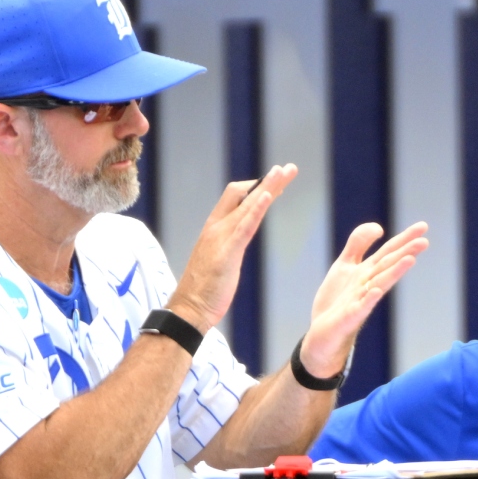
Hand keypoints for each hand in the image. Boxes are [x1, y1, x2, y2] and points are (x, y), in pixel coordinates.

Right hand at [165, 164, 297, 332]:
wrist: (188, 309)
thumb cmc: (203, 290)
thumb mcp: (218, 261)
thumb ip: (228, 246)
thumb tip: (237, 241)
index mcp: (214, 229)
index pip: (236, 197)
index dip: (256, 188)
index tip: (276, 183)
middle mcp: (217, 228)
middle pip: (243, 194)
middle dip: (268, 180)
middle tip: (289, 168)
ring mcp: (221, 238)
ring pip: (247, 204)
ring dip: (268, 186)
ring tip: (284, 172)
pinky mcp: (227, 252)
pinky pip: (244, 225)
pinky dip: (256, 208)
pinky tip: (268, 195)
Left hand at [298, 221, 428, 378]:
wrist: (322, 334)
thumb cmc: (336, 301)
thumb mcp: (344, 266)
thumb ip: (358, 244)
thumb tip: (380, 227)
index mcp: (367, 272)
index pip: (389, 252)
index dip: (404, 238)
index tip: (423, 226)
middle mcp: (368, 285)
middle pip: (388, 266)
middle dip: (405, 253)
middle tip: (424, 241)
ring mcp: (360, 301)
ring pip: (379, 284)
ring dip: (394, 273)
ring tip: (409, 260)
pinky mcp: (349, 317)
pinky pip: (360, 308)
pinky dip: (368, 299)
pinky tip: (375, 291)